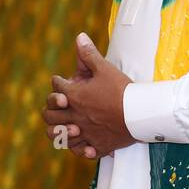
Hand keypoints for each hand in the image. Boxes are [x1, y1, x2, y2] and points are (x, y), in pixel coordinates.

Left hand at [41, 32, 132, 158]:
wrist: (138, 113)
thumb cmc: (121, 90)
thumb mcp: (105, 68)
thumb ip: (89, 54)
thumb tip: (79, 37)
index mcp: (75, 96)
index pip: (57, 87)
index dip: (58, 82)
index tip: (59, 81)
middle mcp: (75, 116)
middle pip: (50, 115)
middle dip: (51, 108)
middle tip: (58, 105)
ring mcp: (85, 132)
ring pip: (62, 137)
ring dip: (60, 132)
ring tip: (65, 128)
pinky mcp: (97, 145)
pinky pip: (83, 151)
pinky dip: (81, 149)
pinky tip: (83, 146)